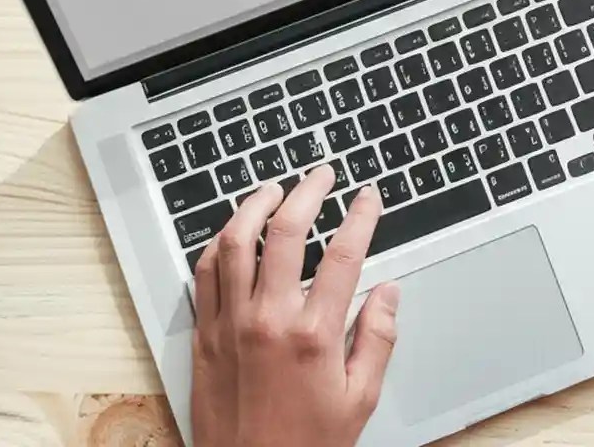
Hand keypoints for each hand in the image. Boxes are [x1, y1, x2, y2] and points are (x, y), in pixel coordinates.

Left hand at [190, 165, 399, 446]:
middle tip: (322, 175)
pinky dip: (218, 244)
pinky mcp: (204, 336)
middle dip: (307, 192)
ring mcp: (230, 325)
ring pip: (235, 243)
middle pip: (286, 233)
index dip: (360, 216)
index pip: (344, 255)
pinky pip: (203, 274)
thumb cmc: (305, 445)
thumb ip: (377, 340)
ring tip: (273, 189)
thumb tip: (390, 294)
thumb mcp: (360, 399)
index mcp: (314, 335)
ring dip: (254, 206)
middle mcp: (268, 320)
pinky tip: (233, 232)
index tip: (368, 197)